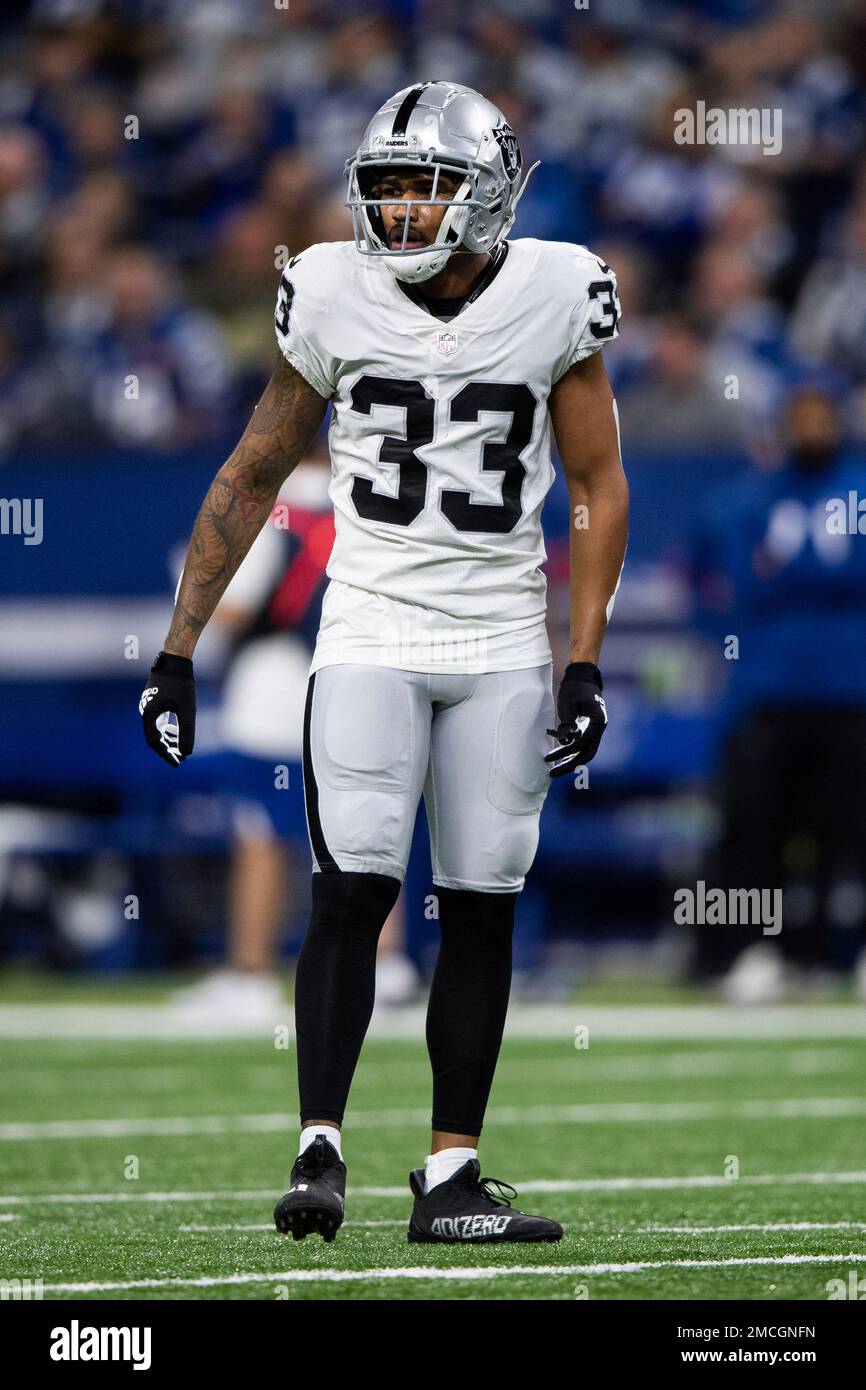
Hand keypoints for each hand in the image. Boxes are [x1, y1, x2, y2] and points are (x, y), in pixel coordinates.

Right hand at [139, 652, 195, 766]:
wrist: (175, 660)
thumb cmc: (182, 684)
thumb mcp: (187, 710)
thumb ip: (186, 732)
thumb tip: (187, 753)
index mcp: (149, 715)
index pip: (154, 742)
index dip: (166, 754)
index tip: (178, 763)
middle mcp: (145, 711)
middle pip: (154, 737)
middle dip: (168, 749)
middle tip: (181, 758)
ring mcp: (147, 705)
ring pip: (155, 728)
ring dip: (167, 739)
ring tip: (180, 747)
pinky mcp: (153, 700)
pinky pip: (157, 719)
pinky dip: (166, 728)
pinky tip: (176, 730)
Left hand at [544, 661, 606, 777]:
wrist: (583, 675)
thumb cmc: (574, 687)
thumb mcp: (568, 703)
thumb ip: (567, 722)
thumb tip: (564, 740)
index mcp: (598, 722)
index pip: (581, 745)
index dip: (564, 754)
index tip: (548, 759)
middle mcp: (600, 728)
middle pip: (586, 754)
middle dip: (569, 765)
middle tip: (552, 774)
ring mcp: (596, 729)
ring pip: (585, 751)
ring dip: (570, 760)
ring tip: (554, 768)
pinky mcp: (590, 727)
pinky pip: (582, 744)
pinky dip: (571, 751)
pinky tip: (558, 753)